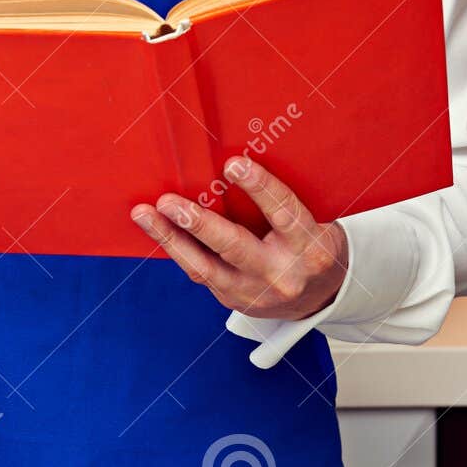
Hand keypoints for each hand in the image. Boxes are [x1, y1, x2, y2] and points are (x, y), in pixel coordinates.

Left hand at [130, 155, 348, 321]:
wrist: (321, 296)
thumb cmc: (311, 243)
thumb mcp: (313, 221)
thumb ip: (281, 204)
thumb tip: (234, 164)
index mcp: (310, 247)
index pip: (284, 214)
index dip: (260, 188)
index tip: (233, 165)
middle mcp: (282, 274)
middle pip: (235, 247)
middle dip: (199, 223)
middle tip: (168, 201)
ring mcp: (255, 294)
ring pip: (205, 268)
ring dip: (171, 238)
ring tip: (144, 214)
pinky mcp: (234, 302)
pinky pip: (200, 273)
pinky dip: (177, 249)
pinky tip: (158, 229)